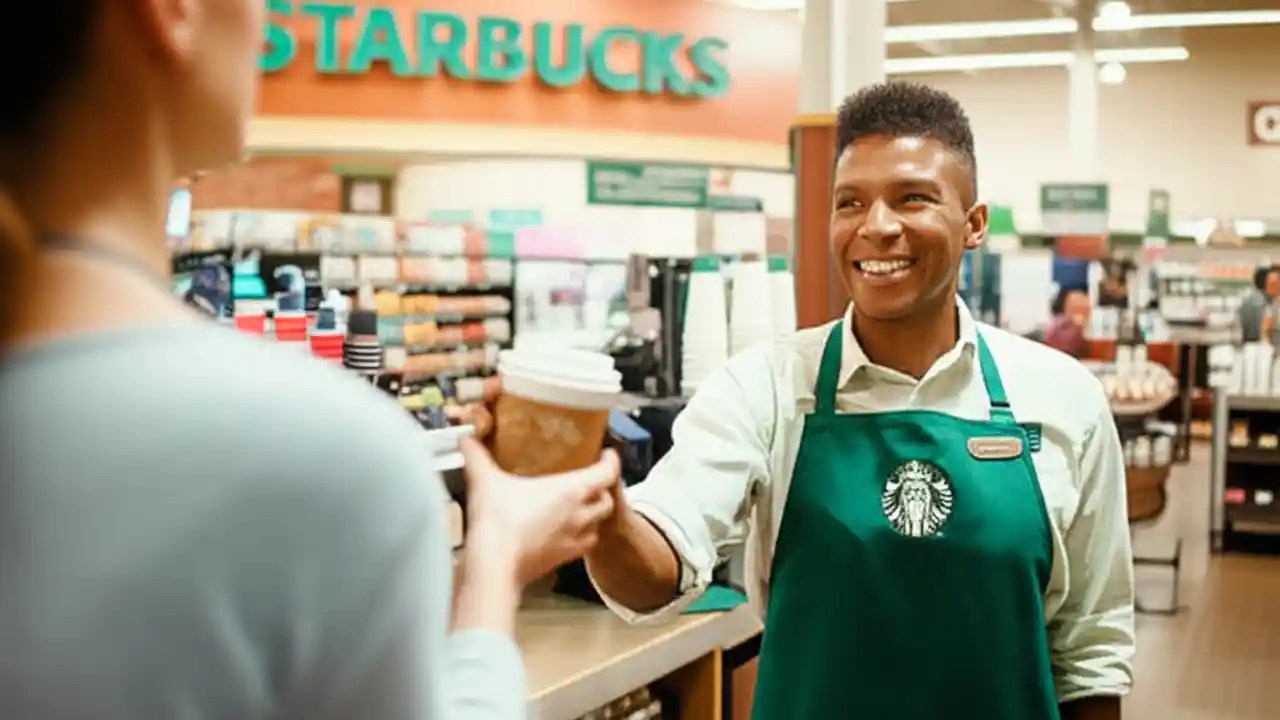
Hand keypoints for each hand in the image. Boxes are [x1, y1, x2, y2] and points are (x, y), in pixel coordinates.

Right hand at [459, 438, 619, 586]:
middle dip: (603, 490)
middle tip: (592, 481)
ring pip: (597, 526)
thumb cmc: (498, 522)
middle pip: (607, 501)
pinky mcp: (561, 561)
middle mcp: (579, 515)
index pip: (607, 473)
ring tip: (581, 508)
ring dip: (594, 516)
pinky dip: (579, 538)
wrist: (494, 566)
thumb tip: (465, 439)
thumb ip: (476, 456)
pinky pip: (581, 547)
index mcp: (571, 490)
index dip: (611, 461)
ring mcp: (572, 540)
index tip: (607, 454)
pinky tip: (564, 534)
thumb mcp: (485, 481)